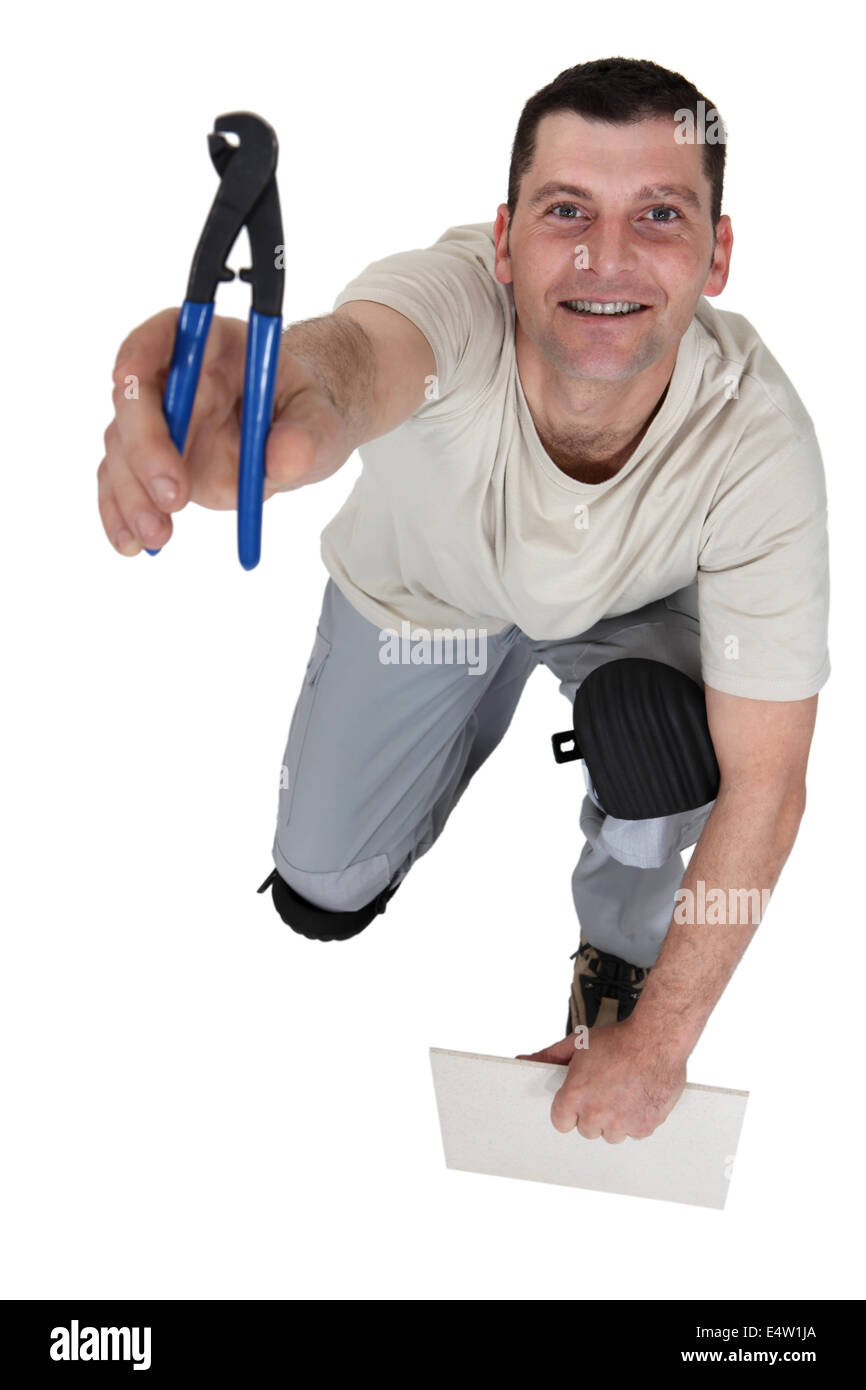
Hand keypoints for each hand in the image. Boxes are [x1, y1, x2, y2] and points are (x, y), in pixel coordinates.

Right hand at [98, 308, 354, 555]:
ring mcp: (158, 424)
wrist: (300, 435)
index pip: (163, 334)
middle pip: (135, 403)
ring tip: (159, 536)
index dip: (139, 352)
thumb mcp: (321, 419)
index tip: (129, 381)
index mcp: (210, 345)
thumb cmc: (306, 412)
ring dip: (131, 495)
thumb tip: (285, 458)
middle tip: (175, 498)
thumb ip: (307, 434)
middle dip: (146, 450)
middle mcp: (173, 379)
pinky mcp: (152, 464)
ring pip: (122, 451)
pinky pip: (124, 486)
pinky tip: (132, 543)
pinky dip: (122, 515)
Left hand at [516, 1019, 686, 1143]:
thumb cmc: (619, 1039)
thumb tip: (523, 1059)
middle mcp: (596, 1114)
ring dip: (615, 1120)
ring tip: (624, 1093)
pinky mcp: (644, 1127)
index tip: (579, 1100)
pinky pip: (634, 1133)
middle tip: (605, 1090)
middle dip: (593, 1114)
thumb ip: (550, 1056)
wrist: (657, 1038)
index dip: (569, 1110)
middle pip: (587, 1130)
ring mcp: (621, 1123)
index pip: (560, 1123)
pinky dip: (637, 1120)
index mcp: (575, 1095)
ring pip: (611, 1135)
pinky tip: (639, 1097)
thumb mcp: (578, 1042)